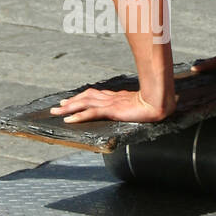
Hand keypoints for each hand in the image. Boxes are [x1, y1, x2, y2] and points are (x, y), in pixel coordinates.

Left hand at [49, 88, 172, 124]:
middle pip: (85, 97)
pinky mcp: (111, 110)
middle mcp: (109, 98)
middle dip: (70, 102)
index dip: (81, 97)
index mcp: (115, 97)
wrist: (158, 102)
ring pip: (84, 104)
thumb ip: (130, 105)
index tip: (71, 100)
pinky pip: (91, 113)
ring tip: (56, 112)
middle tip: (58, 106)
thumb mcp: (137, 104)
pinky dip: (79, 116)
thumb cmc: (152, 102)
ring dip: (69, 108)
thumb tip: (131, 107)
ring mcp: (109, 103)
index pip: (94, 95)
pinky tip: (69, 120)